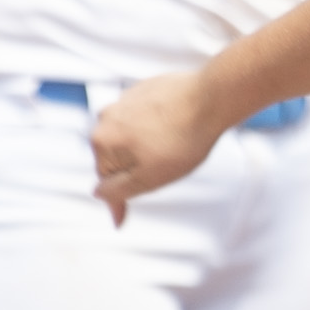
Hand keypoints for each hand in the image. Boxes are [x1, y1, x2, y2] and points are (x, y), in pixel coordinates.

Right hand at [91, 71, 232, 225]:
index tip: (121, 220)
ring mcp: (126, 99)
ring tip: (174, 148)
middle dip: (135, 169)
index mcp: (102, 140)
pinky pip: (145, 116)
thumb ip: (117, 190)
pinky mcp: (145, 88)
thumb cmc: (183, 139)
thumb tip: (98, 194)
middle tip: (164, 171)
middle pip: (117, 156)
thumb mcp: (148, 179)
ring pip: (131, 136)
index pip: (107, 180)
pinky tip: (176, 130)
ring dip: (145, 147)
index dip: (117, 202)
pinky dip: (155, 127)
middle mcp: (107, 116)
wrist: (211, 98)